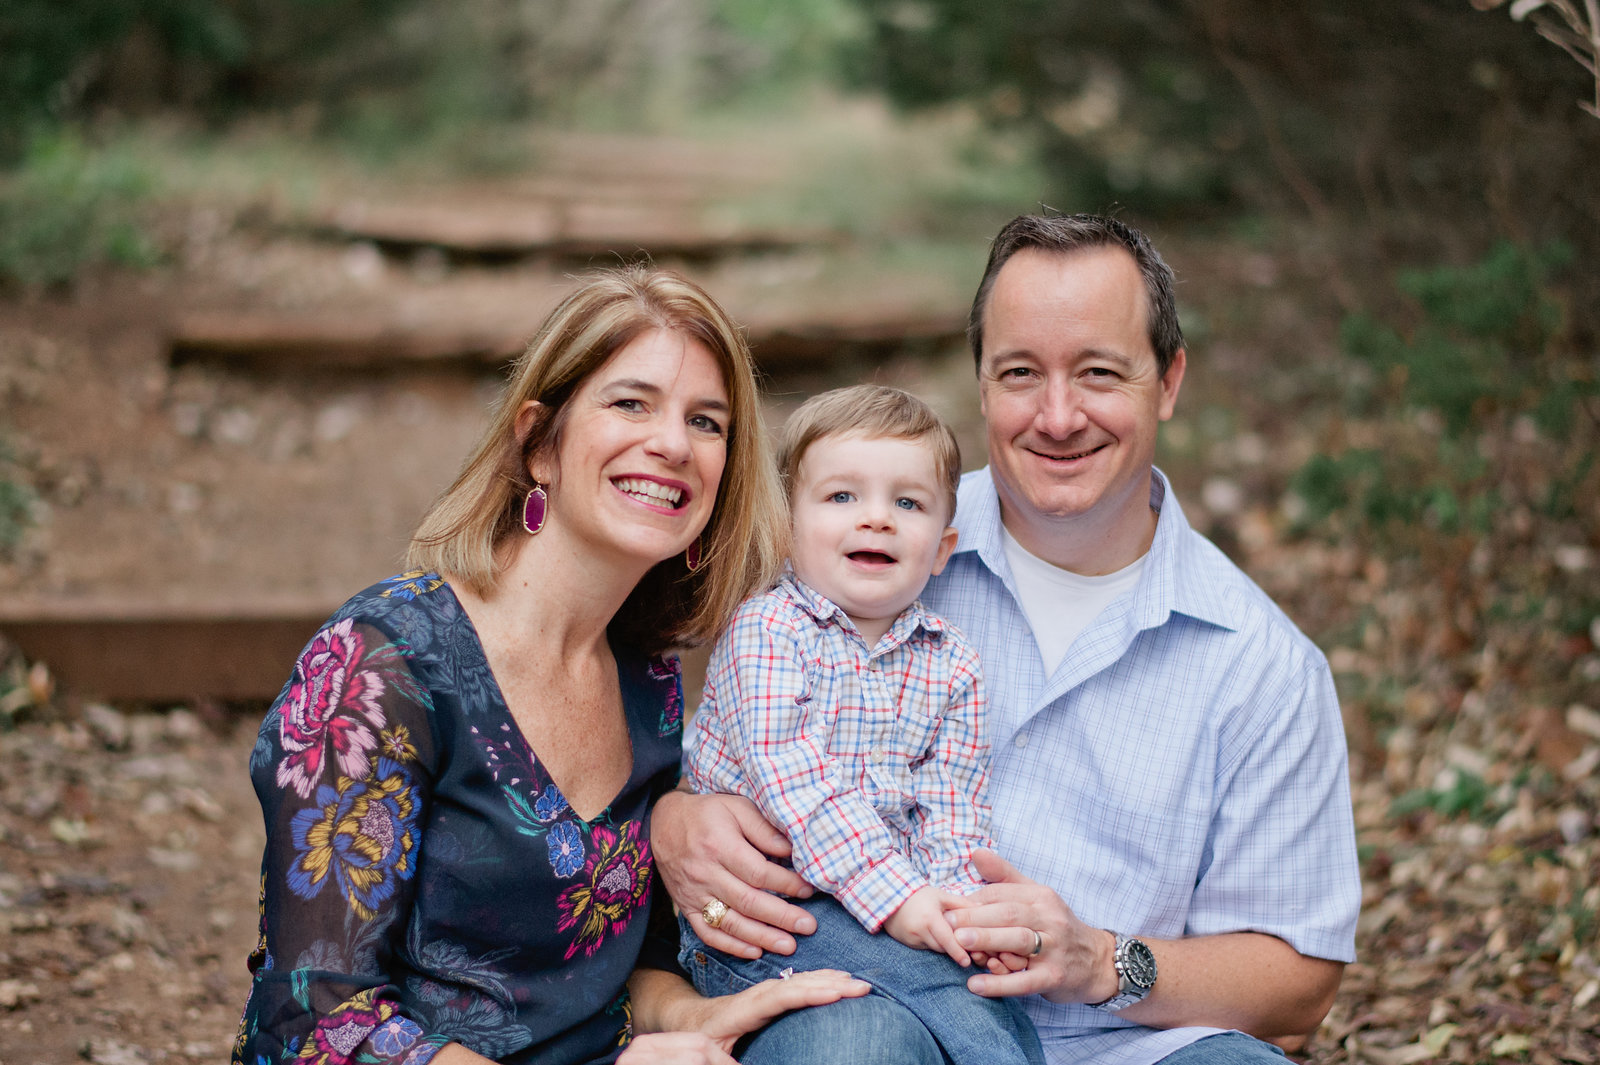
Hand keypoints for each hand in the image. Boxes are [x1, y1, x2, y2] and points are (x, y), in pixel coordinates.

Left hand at [624, 969, 871, 1062]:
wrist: (687, 1020)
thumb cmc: (699, 1040)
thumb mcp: (710, 1053)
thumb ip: (728, 1061)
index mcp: (743, 1010)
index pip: (780, 997)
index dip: (808, 993)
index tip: (835, 993)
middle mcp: (756, 995)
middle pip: (796, 984)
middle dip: (829, 984)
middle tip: (861, 987)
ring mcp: (763, 991)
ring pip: (800, 981)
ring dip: (829, 980)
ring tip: (856, 982)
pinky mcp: (769, 993)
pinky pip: (798, 983)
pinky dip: (820, 980)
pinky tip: (837, 980)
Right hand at [651, 791, 816, 957]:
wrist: (663, 823)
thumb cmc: (708, 813)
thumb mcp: (737, 807)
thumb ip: (763, 829)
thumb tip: (791, 851)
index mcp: (720, 846)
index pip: (759, 873)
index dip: (786, 883)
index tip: (808, 889)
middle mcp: (706, 873)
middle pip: (748, 902)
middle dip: (782, 917)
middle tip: (808, 926)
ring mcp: (694, 894)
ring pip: (731, 923)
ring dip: (762, 937)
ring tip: (789, 946)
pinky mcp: (687, 907)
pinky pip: (708, 933)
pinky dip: (731, 946)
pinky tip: (755, 951)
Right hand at [882, 886, 972, 966]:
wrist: (891, 897)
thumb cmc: (920, 896)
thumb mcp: (942, 896)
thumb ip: (962, 904)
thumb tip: (983, 909)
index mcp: (930, 918)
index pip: (947, 940)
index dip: (958, 952)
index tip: (967, 962)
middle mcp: (920, 930)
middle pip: (943, 947)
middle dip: (954, 948)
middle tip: (967, 950)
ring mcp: (912, 938)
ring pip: (934, 949)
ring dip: (943, 946)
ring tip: (950, 938)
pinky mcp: (907, 943)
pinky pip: (925, 948)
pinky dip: (932, 944)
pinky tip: (934, 935)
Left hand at [944, 849, 1117, 1003]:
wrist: (1097, 962)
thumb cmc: (1056, 927)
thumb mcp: (1037, 896)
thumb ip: (1005, 876)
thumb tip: (976, 853)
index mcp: (1042, 897)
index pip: (1003, 894)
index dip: (974, 901)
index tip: (950, 908)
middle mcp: (1050, 919)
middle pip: (1009, 914)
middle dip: (976, 917)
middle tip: (948, 923)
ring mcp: (1054, 949)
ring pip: (1018, 942)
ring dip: (988, 941)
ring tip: (959, 944)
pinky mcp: (1054, 977)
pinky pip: (1024, 981)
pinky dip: (999, 984)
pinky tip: (975, 984)